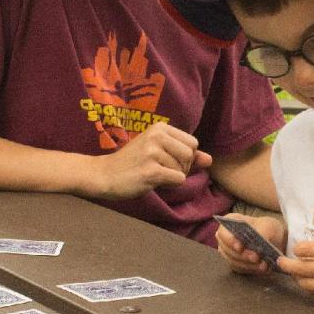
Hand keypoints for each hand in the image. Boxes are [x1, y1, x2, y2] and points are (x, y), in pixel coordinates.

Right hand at [89, 122, 211, 199]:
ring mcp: (153, 152)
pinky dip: (169, 185)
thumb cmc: (133, 164)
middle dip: (183, 167)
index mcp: (160, 128)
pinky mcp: (150, 170)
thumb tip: (210, 159)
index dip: (186, 157)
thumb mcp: (159, 152)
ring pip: (184, 169)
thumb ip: (186, 155)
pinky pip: (177, 179)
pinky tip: (152, 181)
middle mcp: (157, 135)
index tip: (167, 160)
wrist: (103, 174)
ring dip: (172, 177)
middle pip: (191, 155)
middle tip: (162, 170)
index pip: (193, 143)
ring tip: (152, 174)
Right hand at [216, 214, 284, 274]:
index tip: (240, 247)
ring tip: (264, 264)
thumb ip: (263, 232)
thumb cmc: (267, 228)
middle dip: (242, 255)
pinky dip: (252, 269)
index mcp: (230, 223)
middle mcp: (225, 239)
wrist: (274, 240)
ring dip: (248, 264)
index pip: (223, 232)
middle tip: (256, 257)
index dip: (229, 240)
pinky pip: (240, 269)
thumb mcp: (269, 226)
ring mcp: (229, 252)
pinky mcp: (235, 264)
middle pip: (227, 250)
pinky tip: (264, 268)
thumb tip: (259, 241)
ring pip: (233, 261)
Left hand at [276, 241, 313, 308]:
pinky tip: (313, 282)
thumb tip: (303, 251)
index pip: (308, 251)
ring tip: (297, 272)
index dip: (297, 250)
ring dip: (298, 278)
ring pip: (305, 284)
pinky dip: (311, 287)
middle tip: (282, 262)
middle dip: (288, 265)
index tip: (294, 249)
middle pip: (301, 270)